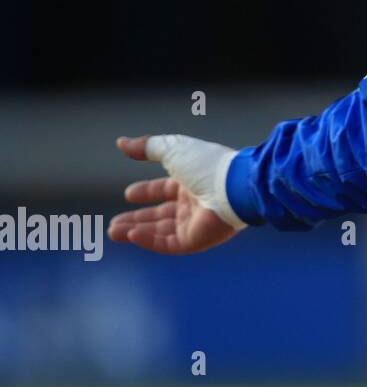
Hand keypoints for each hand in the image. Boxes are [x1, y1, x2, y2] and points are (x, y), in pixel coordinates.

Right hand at [109, 134, 245, 254]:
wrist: (233, 188)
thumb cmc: (206, 165)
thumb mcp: (173, 149)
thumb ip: (147, 147)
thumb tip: (121, 142)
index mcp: (193, 180)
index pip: (166, 189)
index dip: (147, 192)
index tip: (128, 194)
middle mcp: (195, 203)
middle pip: (161, 215)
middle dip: (137, 219)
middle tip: (113, 224)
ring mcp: (196, 223)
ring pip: (161, 231)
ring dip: (135, 231)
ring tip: (112, 232)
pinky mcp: (197, 240)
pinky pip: (169, 244)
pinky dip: (149, 240)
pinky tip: (131, 235)